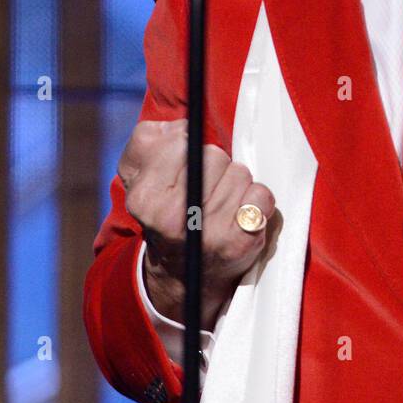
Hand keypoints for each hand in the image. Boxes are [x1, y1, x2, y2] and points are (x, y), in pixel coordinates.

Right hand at [117, 118, 277, 327]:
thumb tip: (183, 128)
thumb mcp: (139, 172)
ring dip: (236, 184)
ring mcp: (210, 233)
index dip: (187, 148)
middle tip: (204, 190)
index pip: (182, 143)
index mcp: (144, 197)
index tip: (184, 167)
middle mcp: (173, 219)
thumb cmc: (165, 210)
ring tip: (221, 206)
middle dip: (215, 166)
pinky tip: (240, 215)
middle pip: (215, 156)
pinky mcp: (241, 242)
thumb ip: (149, 138)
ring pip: (241, 174)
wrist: (183, 274)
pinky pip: (262, 196)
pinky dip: (257, 200)